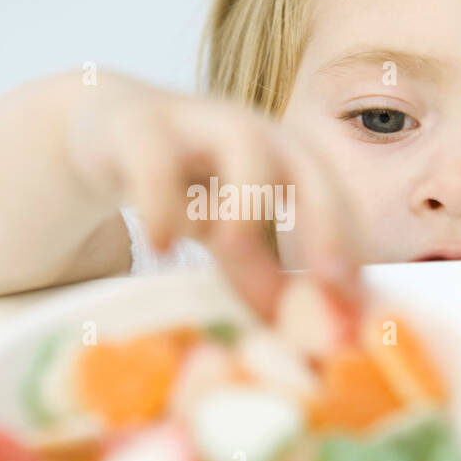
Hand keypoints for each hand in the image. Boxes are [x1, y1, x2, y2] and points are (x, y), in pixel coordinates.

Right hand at [67, 72, 365, 319]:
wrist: (102, 127)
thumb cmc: (179, 180)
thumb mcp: (223, 229)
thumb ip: (261, 273)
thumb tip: (301, 337)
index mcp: (282, 156)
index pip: (332, 197)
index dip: (351, 247)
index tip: (358, 303)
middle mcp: (251, 132)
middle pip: (305, 164)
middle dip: (324, 221)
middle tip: (332, 280)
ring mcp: (198, 123)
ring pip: (241, 144)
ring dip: (248, 200)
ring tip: (237, 249)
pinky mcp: (139, 128)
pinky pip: (156, 160)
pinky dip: (161, 203)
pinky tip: (161, 247)